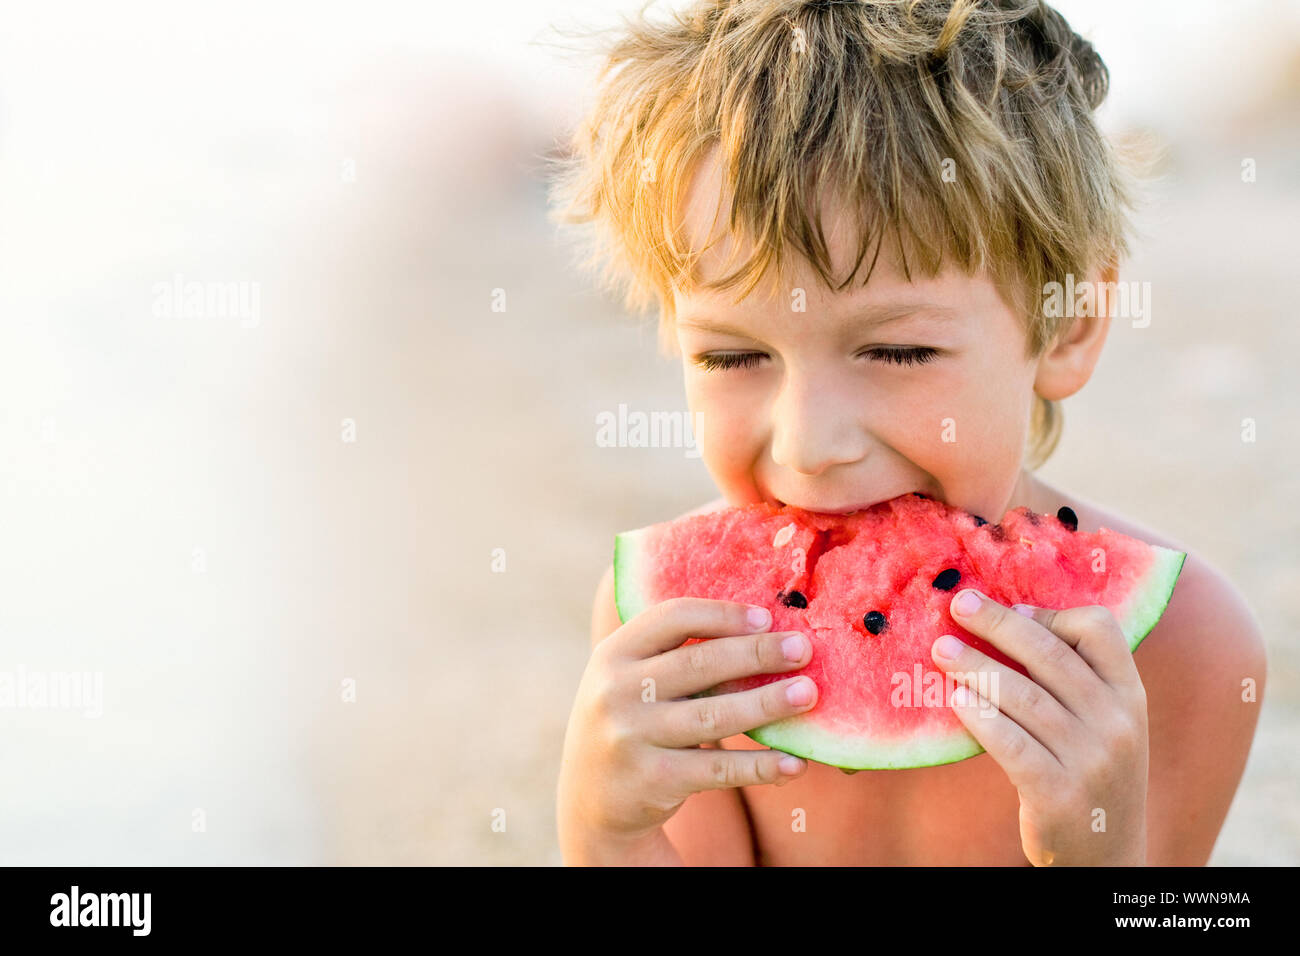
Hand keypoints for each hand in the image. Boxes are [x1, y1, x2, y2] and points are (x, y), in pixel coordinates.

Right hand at [557, 598, 816, 864]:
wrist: (591, 796)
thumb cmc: (633, 719)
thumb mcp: (633, 679)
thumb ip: (676, 655)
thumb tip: (764, 631)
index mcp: (614, 653)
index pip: (672, 618)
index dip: (722, 615)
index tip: (766, 618)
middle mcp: (616, 691)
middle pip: (699, 663)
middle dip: (756, 653)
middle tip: (803, 650)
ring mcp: (631, 737)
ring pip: (714, 716)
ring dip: (767, 703)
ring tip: (808, 694)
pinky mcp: (652, 780)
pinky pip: (718, 770)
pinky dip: (760, 766)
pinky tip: (795, 763)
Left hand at [930, 589, 1148, 865]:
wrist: (1107, 855)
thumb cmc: (1090, 773)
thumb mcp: (1103, 723)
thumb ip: (1073, 678)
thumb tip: (1012, 618)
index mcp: (1129, 696)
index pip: (1100, 630)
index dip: (1052, 613)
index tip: (1014, 610)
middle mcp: (1115, 723)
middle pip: (1050, 655)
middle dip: (999, 624)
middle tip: (958, 604)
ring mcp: (1090, 761)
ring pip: (1024, 697)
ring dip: (976, 668)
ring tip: (942, 650)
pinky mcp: (1058, 794)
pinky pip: (1011, 745)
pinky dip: (981, 718)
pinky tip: (956, 701)